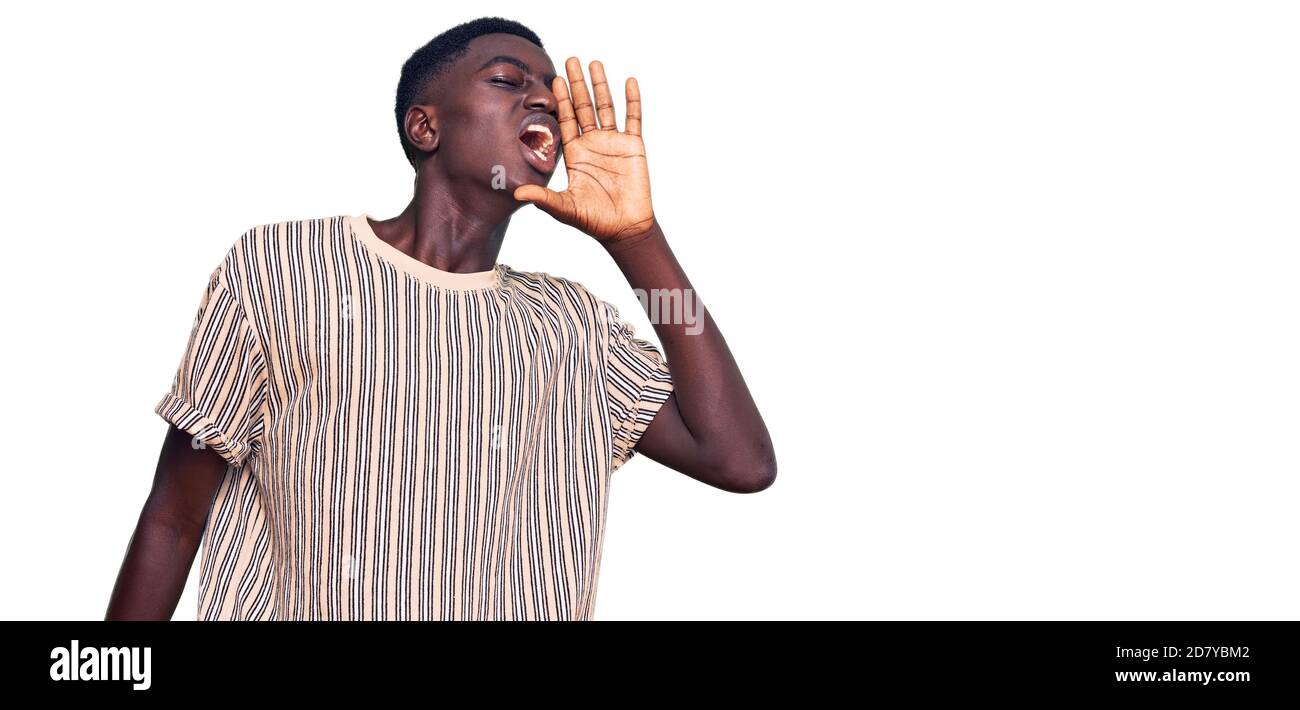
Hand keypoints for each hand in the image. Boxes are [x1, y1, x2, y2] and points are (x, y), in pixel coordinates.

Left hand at [514, 57, 655, 243]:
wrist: (624, 229)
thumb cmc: (593, 220)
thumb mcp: (564, 208)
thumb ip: (543, 198)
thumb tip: (517, 195)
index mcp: (575, 153)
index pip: (566, 120)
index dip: (561, 100)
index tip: (555, 80)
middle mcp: (593, 143)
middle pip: (583, 107)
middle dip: (577, 84)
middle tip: (570, 60)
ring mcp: (613, 142)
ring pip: (606, 107)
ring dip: (601, 85)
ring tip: (594, 63)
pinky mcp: (633, 146)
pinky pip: (633, 118)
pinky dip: (632, 100)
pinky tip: (628, 81)